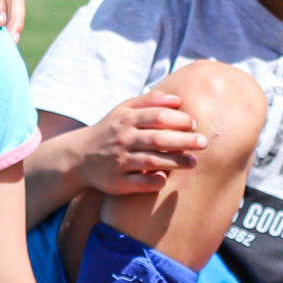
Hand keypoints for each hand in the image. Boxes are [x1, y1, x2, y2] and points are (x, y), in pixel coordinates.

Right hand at [74, 89, 210, 194]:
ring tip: (193, 163)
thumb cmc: (110, 131)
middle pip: (158, 138)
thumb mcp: (123, 110)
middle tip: (203, 143)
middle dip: (184, 140)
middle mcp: (122, 139)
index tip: (193, 124)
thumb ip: (148, 101)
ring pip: (151, 160)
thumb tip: (177, 99)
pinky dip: (154, 180)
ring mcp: (119, 161)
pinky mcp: (116, 182)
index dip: (178, 120)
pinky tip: (166, 179)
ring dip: (175, 162)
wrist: (79, 157)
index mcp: (126, 119)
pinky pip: (139, 183)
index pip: (157, 116)